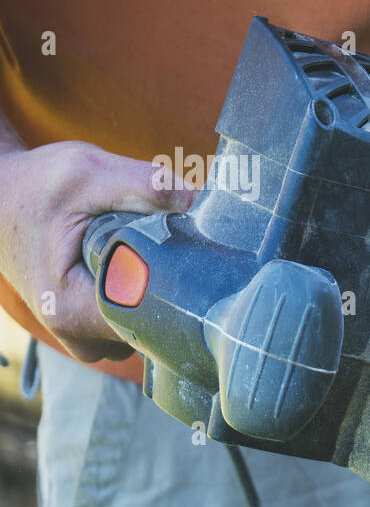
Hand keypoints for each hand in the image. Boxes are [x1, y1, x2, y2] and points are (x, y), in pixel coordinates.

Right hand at [0, 141, 193, 360]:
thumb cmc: (37, 185)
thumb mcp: (87, 171)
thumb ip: (142, 184)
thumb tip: (195, 201)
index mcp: (69, 308)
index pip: (147, 326)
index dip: (179, 297)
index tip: (196, 267)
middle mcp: (72, 331)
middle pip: (148, 335)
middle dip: (171, 297)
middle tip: (182, 257)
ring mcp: (77, 331)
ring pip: (139, 333)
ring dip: (156, 299)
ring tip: (155, 258)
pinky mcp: (84, 322)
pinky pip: (127, 324)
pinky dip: (141, 299)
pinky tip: (143, 267)